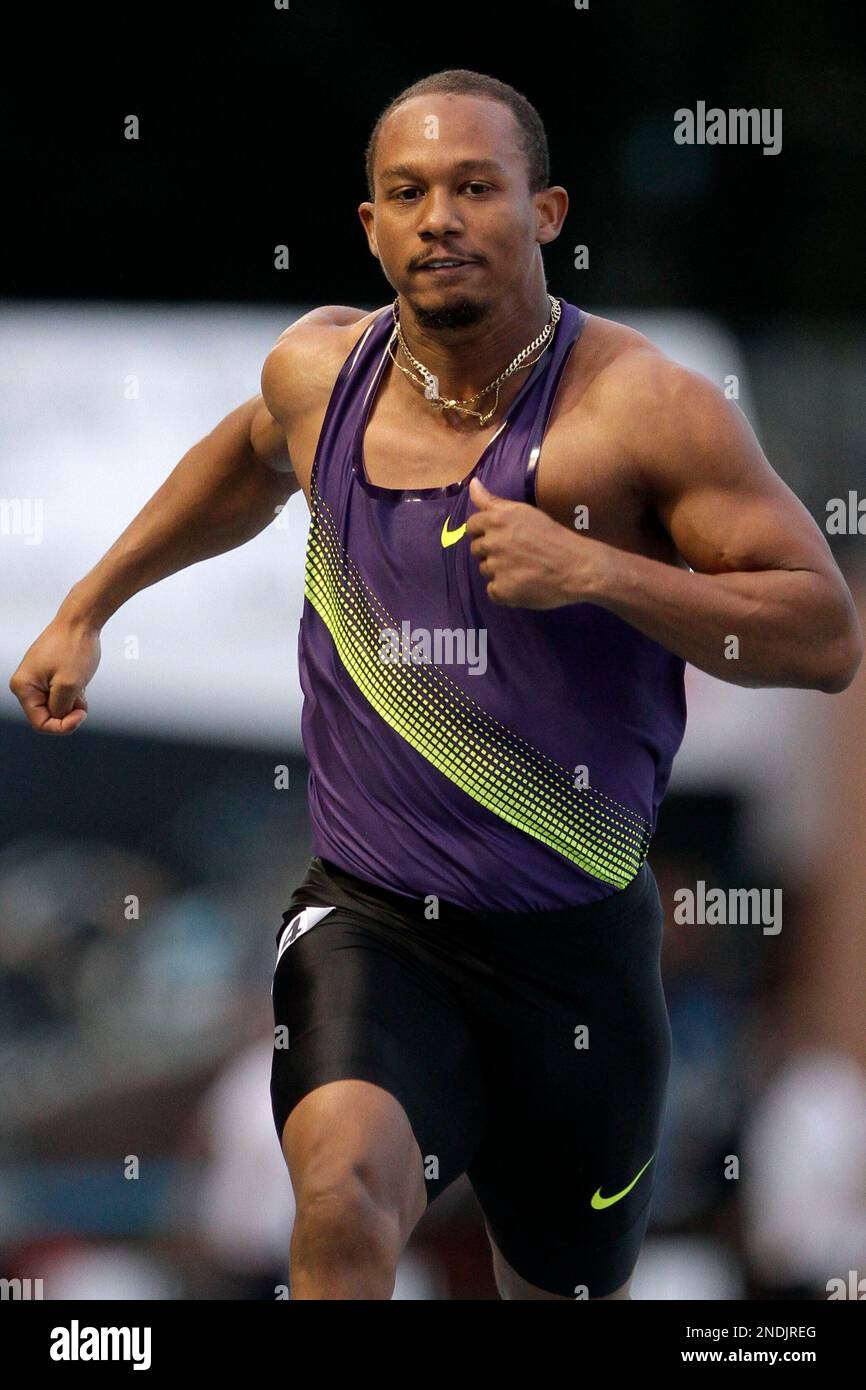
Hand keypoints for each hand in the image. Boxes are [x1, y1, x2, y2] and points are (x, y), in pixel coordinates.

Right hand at [9, 614, 101, 733]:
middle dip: (68, 711)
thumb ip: (61, 708)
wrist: (80, 620)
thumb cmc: (74, 647)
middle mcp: (25, 684)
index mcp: (24, 687)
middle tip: (82, 698)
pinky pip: (60, 695)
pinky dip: (72, 694)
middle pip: (48, 715)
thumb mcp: (69, 685)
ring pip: (56, 706)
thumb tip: (58, 717)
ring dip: (72, 702)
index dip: (63, 726)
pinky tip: (80, 682)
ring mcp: (37, 679)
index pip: (41, 724)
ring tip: (81, 686)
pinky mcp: (48, 674)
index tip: (82, 714)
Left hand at [466, 477, 597, 607]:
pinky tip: (522, 584)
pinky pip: (492, 591)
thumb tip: (472, 483)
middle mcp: (492, 542)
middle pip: (476, 549)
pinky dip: (504, 591)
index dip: (483, 531)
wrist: (577, 567)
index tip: (500, 536)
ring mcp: (496, 567)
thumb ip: (492, 501)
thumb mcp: (524, 512)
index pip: (471, 525)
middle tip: (516, 553)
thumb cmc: (553, 536)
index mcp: (497, 520)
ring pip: (484, 570)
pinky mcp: (502, 590)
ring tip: (522, 568)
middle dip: (491, 551)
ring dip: (498, 570)